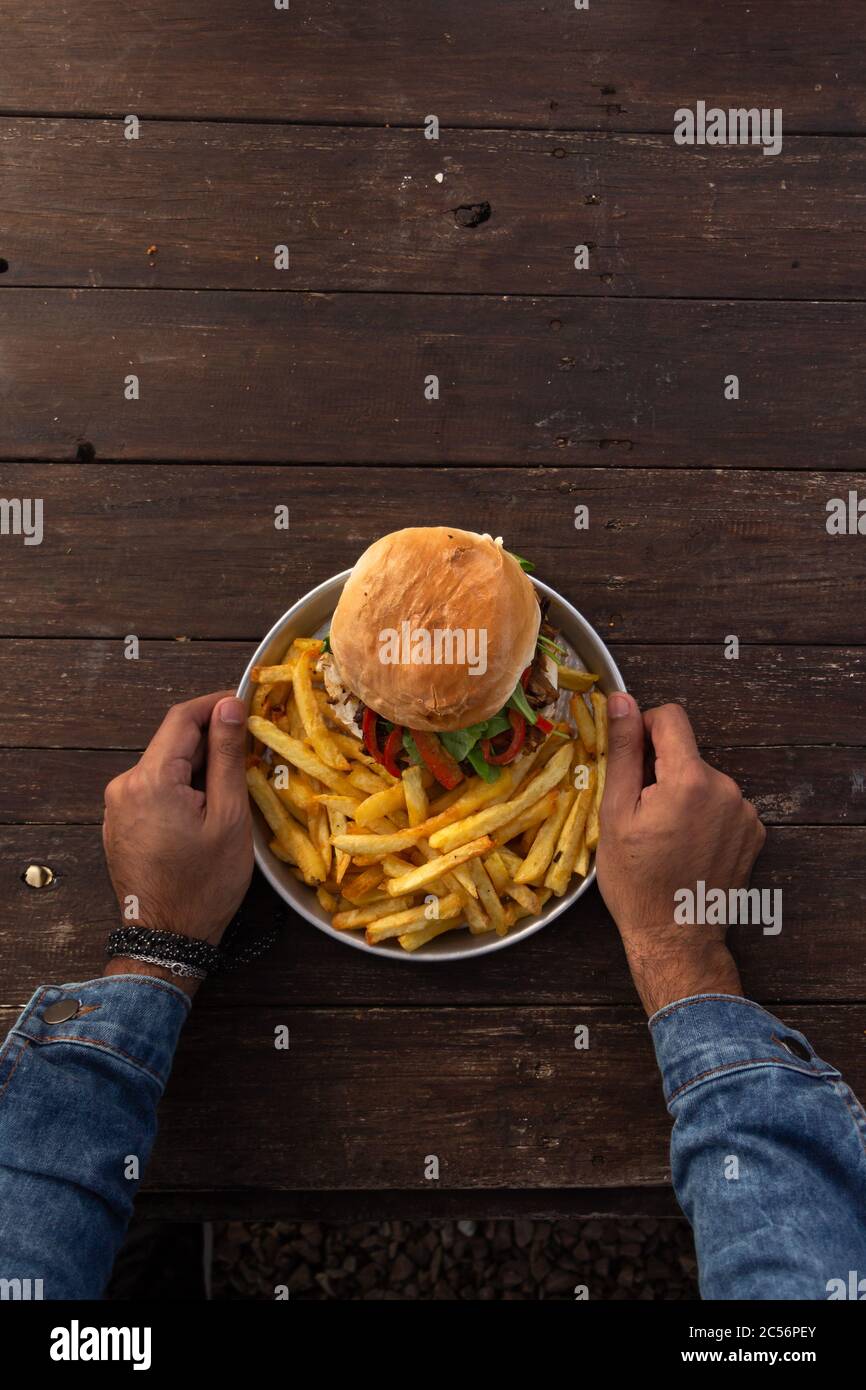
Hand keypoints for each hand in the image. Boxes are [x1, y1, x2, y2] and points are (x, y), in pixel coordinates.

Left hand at [102, 692, 253, 992]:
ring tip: (233, 787)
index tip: (246, 703)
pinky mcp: (119, 824)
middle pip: (172, 743)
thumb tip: (230, 706)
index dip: (215, 704)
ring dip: (198, 767)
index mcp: (150, 779)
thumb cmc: (205, 882)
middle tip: (251, 751)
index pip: (181, 718)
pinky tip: (206, 809)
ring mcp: (117, 807)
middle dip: (211, 741)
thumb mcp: (228, 816)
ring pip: (164, 767)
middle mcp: (124, 785)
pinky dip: (181, 788)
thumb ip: (227, 756)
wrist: (167, 938)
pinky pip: (153, 790)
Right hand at [596, 696, 764, 1015]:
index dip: (644, 730)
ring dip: (683, 793)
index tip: (631, 762)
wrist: (675, 937)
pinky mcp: (755, 832)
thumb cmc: (635, 880)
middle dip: (662, 770)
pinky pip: (723, 804)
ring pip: (704, 779)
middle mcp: (726, 788)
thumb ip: (623, 751)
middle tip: (642, 814)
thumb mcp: (616, 813)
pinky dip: (704, 814)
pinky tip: (688, 845)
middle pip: (686, 752)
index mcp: (689, 779)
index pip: (671, 718)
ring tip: (665, 835)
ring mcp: (745, 812)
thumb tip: (623, 700)